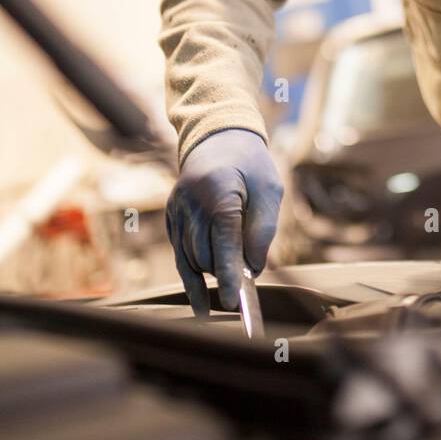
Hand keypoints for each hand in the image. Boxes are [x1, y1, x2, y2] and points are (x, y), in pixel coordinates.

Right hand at [165, 128, 283, 317]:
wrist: (218, 137)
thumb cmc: (250, 165)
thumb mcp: (269, 190)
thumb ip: (263, 230)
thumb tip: (252, 269)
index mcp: (219, 190)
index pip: (223, 241)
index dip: (229, 274)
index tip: (233, 302)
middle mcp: (191, 201)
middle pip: (205, 254)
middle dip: (224, 273)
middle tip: (245, 286)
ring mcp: (176, 209)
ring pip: (190, 258)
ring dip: (211, 272)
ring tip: (231, 277)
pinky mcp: (171, 217)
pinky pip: (179, 253)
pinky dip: (191, 274)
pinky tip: (200, 299)